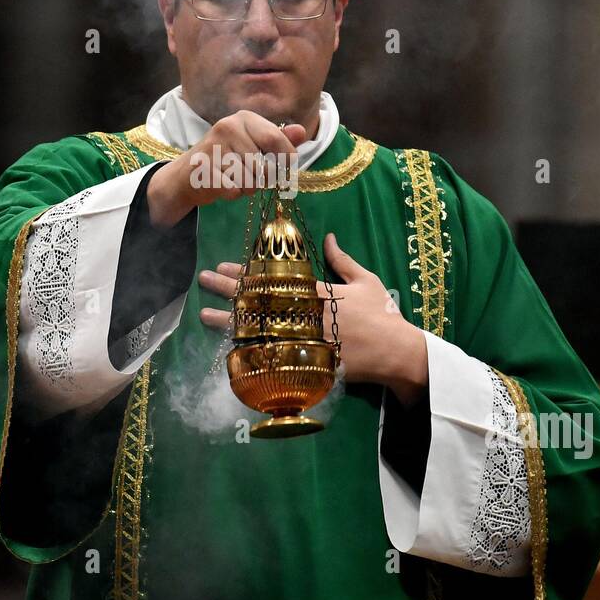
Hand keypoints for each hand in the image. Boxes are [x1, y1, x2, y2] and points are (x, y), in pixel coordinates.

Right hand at [146, 111, 306, 227]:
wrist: (188, 174)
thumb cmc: (228, 158)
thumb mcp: (255, 145)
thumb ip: (278, 140)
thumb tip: (301, 132)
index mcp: (244, 118)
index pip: (277, 140)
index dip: (286, 161)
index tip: (284, 168)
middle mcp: (228, 126)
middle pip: (265, 166)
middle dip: (263, 179)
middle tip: (251, 175)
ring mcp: (214, 146)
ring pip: (250, 181)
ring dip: (247, 187)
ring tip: (234, 178)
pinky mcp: (204, 168)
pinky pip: (234, 190)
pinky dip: (233, 194)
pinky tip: (223, 185)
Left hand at [198, 232, 428, 406]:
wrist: (395, 352)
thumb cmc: (382, 314)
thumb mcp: (366, 281)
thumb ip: (343, 261)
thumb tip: (329, 238)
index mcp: (317, 292)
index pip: (273, 280)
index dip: (246, 272)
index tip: (225, 265)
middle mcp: (305, 314)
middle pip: (259, 300)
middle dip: (229, 289)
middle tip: (204, 279)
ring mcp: (303, 339)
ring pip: (258, 328)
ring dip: (229, 321)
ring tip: (204, 314)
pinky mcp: (306, 361)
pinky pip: (272, 356)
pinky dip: (250, 351)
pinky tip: (229, 347)